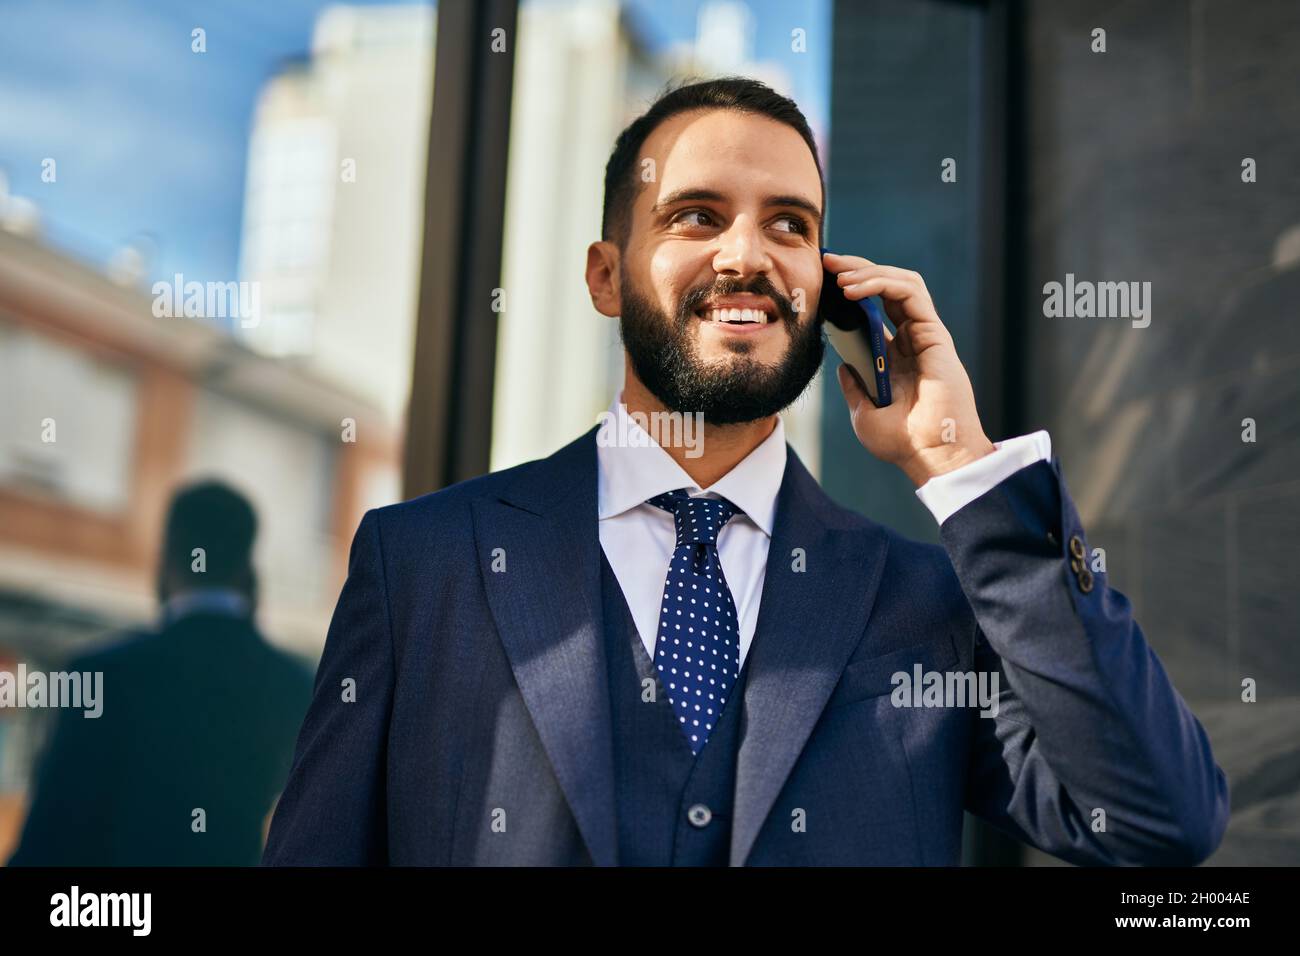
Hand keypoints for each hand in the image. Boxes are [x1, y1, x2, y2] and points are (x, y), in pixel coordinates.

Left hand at [823, 251, 995, 486]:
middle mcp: (911, 341)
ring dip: (867, 272)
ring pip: (900, 283)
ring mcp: (925, 335)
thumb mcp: (864, 414)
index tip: (821, 282)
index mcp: (896, 357)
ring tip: (839, 276)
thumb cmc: (903, 443)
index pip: (874, 310)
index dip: (850, 291)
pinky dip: (882, 283)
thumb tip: (841, 365)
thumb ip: (853, 386)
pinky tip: (854, 291)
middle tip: (826, 261)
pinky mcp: (935, 334)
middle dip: (855, 269)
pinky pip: (911, 293)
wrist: (931, 456)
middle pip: (885, 289)